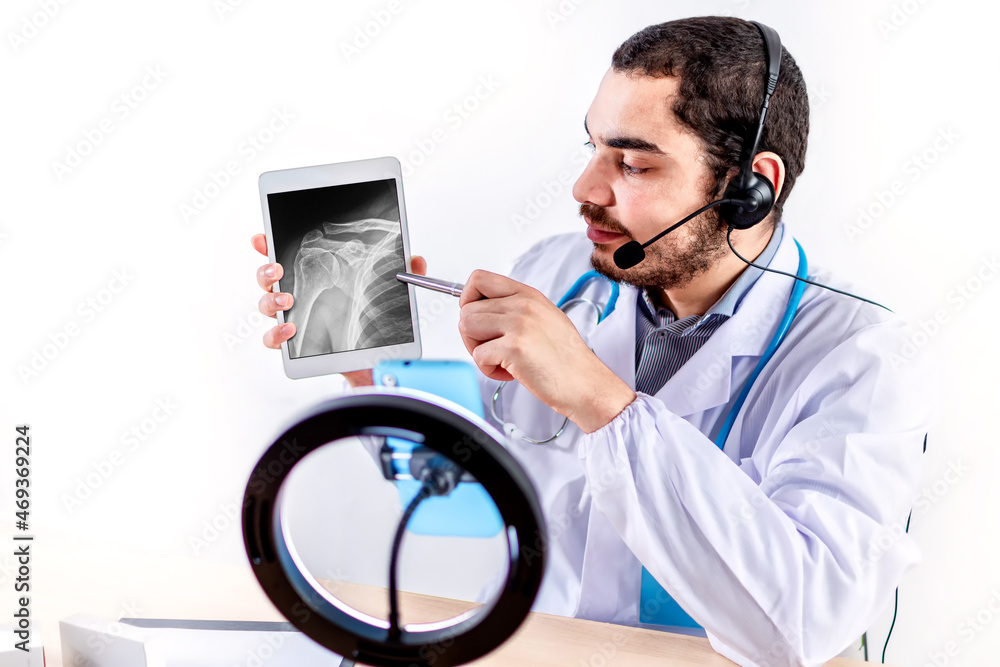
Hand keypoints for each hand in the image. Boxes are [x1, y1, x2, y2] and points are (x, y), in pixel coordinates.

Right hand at [251, 233, 425, 387]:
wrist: (372, 362)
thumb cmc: (370, 320)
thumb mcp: (389, 290)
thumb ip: (403, 274)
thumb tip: (415, 261)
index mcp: (315, 274)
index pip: (284, 253)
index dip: (268, 244)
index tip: (262, 238)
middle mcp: (299, 295)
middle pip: (267, 278)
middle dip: (266, 271)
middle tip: (277, 270)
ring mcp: (294, 319)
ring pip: (266, 305)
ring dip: (270, 300)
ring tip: (285, 301)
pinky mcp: (295, 346)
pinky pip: (273, 339)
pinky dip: (276, 334)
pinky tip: (288, 330)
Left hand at [457, 270, 634, 432]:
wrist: (585, 384)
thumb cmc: (566, 358)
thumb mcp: (544, 318)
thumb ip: (514, 309)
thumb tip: (481, 310)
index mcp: (528, 295)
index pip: (478, 279)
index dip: (468, 300)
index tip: (478, 320)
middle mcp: (523, 305)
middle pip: (467, 309)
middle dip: (472, 335)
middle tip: (492, 350)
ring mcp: (519, 324)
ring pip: (466, 327)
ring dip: (477, 350)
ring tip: (502, 360)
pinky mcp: (514, 347)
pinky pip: (478, 355)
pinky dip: (488, 370)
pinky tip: (510, 372)